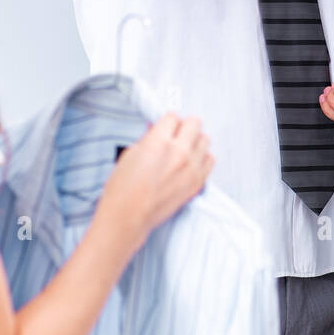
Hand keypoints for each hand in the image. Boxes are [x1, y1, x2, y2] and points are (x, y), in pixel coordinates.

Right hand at [96, 113, 212, 249]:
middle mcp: (179, 152)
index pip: (173, 117)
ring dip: (195, 141)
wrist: (128, 217)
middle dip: (183, 127)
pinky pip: (210, 160)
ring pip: (205, 140)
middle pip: (194, 123)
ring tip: (183, 149)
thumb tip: (158, 130)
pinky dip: (202, 158)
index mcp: (159, 142)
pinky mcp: (198, 183)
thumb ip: (149, 138)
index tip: (164, 128)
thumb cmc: (123, 189)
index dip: (167, 122)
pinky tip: (190, 163)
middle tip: (175, 135)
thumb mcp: (130, 154)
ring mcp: (191, 168)